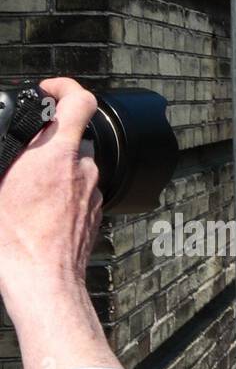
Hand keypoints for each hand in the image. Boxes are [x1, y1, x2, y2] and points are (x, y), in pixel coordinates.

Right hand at [0, 77, 100, 298]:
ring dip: (53, 167)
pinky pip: (79, 189)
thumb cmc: (15, 240)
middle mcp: (82, 170)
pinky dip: (62, 189)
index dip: (65, 87)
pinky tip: (38, 207)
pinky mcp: (94, 212)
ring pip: (75, 165)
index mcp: (56, 155)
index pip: (80, 101)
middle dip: (47, 139)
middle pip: (71, 137)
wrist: (42, 281)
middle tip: (21, 153)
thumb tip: (9, 146)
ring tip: (24, 187)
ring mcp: (92, 192)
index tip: (48, 90)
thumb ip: (6, 156)